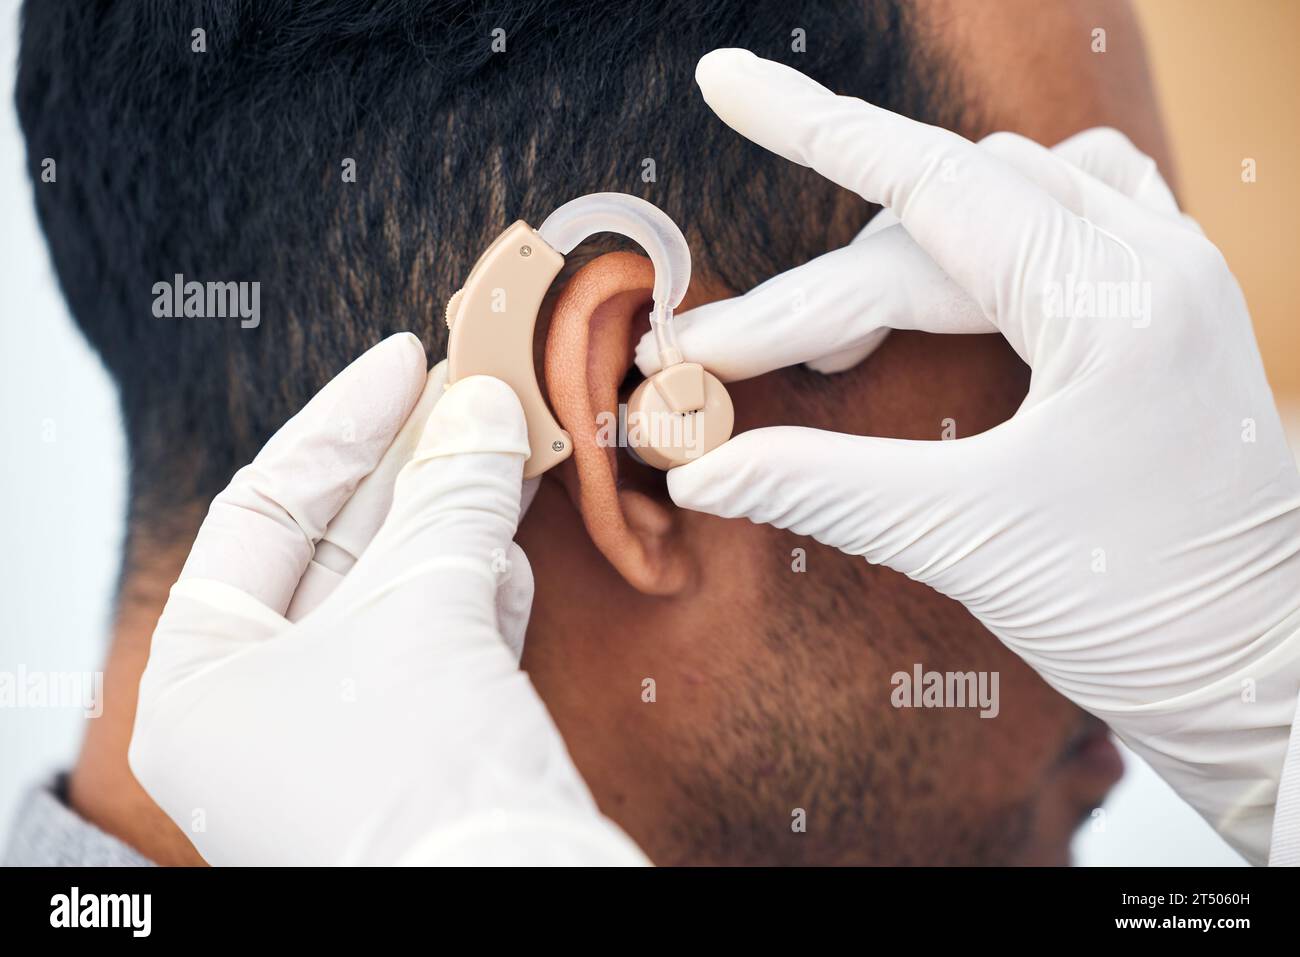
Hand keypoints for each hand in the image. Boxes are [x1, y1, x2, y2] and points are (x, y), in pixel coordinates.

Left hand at [129, 333, 644, 865]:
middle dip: (411, 468)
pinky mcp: (414, 750)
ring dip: (456, 520)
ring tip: (503, 447)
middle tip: (470, 395)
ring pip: (399, 592)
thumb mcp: (423, 612)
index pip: (264, 511)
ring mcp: (340, 732)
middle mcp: (259, 708)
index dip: (341, 424)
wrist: (512, 899)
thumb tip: (484, 408)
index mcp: (203, 680)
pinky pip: (439, 642)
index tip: (404, 361)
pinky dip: (477, 588)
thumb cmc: (415, 781)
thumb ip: (450, 498)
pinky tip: (510, 542)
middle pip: (338, 547)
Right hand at [639, 50, 1299, 863]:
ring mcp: (1172, 281)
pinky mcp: (1170, 316)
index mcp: (1111, 302)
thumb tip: (701, 473)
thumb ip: (821, 487)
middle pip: (944, 223)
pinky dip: (988, 237)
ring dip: (903, 248)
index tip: (724, 83)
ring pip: (1008, 201)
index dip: (810, 130)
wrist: (1273, 677)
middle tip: (720, 355)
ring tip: (831, 329)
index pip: (927, 188)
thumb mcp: (968, 542)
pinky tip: (956, 273)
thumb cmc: (1149, 615)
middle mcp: (1153, 263)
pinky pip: (1074, 217)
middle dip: (821, 291)